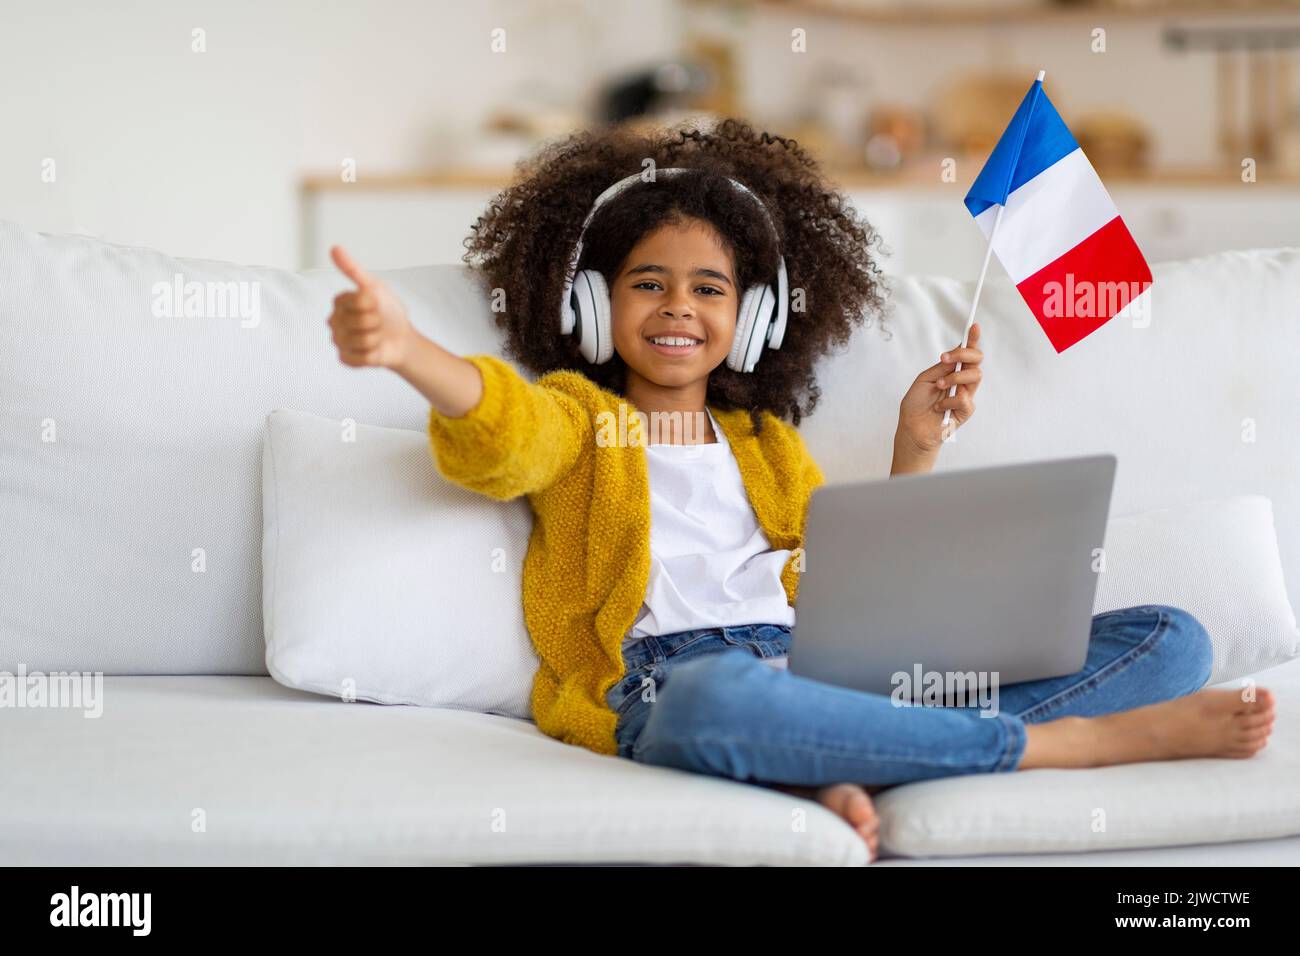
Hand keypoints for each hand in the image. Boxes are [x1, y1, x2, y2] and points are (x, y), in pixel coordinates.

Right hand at [328, 245, 414, 369]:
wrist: (402, 338)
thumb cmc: (388, 311)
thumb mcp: (374, 287)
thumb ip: (353, 269)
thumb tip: (334, 248)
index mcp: (339, 301)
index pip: (356, 300)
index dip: (372, 303)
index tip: (376, 303)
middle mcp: (334, 320)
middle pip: (358, 321)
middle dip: (376, 322)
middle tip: (378, 322)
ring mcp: (338, 340)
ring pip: (361, 341)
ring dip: (376, 339)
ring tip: (377, 336)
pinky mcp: (345, 358)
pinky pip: (360, 358)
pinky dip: (373, 355)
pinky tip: (373, 350)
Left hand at [895, 321, 983, 454]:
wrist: (912, 428)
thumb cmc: (916, 404)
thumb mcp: (925, 379)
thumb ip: (941, 367)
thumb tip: (956, 353)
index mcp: (951, 371)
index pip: (966, 353)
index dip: (972, 340)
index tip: (974, 326)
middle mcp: (961, 381)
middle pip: (976, 360)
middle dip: (964, 354)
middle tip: (946, 358)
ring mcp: (966, 394)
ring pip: (975, 376)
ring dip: (955, 378)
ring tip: (939, 386)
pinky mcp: (966, 410)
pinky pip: (965, 398)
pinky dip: (950, 401)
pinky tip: (940, 407)